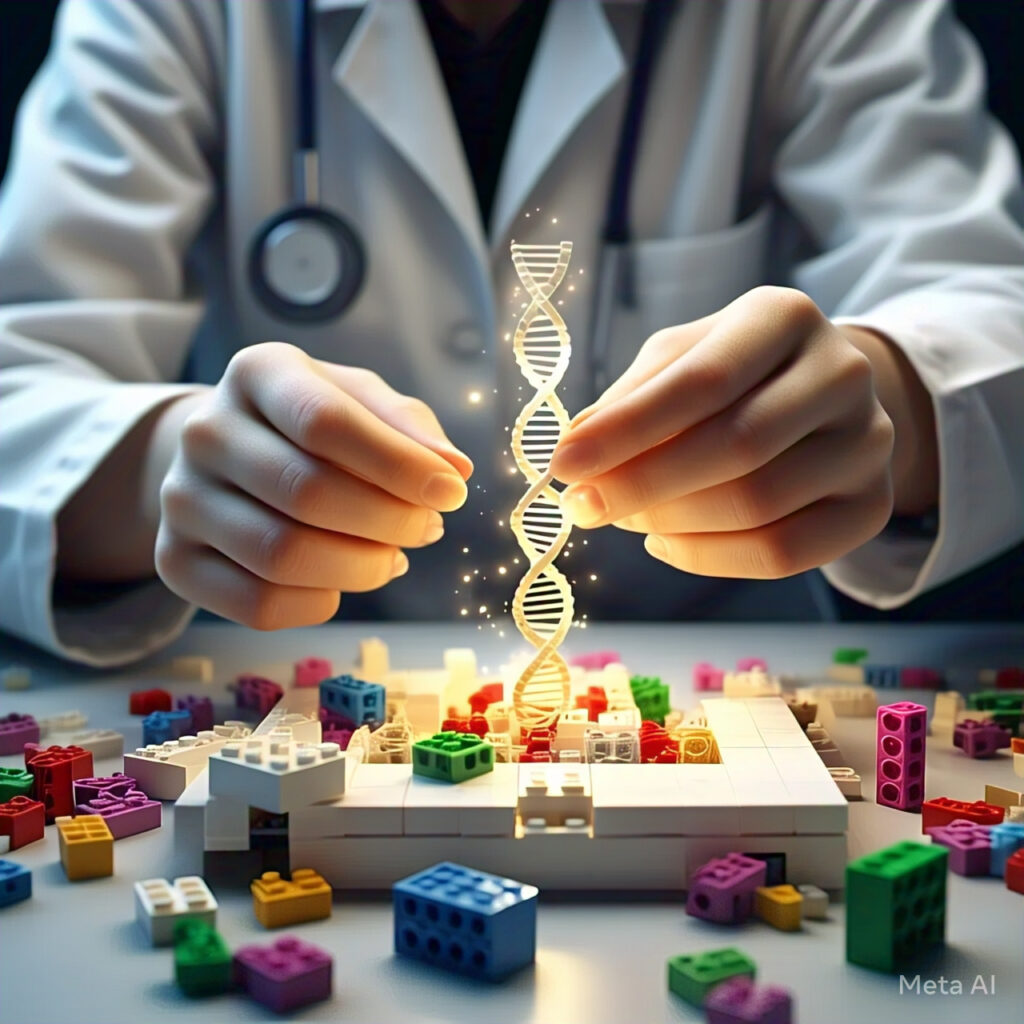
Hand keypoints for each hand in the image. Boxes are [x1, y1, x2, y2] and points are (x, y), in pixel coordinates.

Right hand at [156, 342, 472, 627]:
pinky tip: (342, 580)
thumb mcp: (361, 401)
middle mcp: (205, 430)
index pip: (325, 421)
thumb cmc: (311, 425)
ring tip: (392, 556)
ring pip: (282, 555)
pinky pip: (259, 604)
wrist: (228, 456)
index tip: (451, 492)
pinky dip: (321, 602)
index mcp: (257, 373)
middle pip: (307, 493)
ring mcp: (180, 499)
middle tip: (426, 528)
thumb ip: (409, 426)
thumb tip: (453, 470)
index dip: (398, 464)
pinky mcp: (174, 561)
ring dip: (361, 567)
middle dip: (388, 521)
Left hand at [549, 287, 895, 577]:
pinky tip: (666, 543)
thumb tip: (576, 448)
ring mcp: (868, 443)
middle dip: (643, 485)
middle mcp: (842, 373)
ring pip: (758, 505)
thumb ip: (628, 399)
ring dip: (671, 523)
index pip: (703, 381)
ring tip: (626, 518)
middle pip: (737, 447)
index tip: (562, 465)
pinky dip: (708, 559)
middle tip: (583, 506)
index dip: (627, 430)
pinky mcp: (871, 505)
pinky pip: (785, 553)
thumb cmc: (730, 375)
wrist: (819, 399)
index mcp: (784, 318)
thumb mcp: (676, 361)